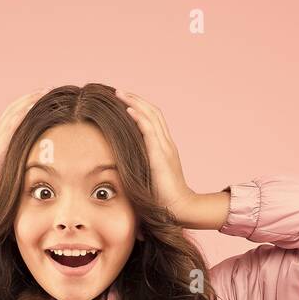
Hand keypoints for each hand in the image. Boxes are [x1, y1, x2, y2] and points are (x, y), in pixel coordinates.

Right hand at [0, 87, 50, 214]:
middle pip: (15, 108)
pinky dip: (22, 114)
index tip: (47, 97)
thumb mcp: (8, 170)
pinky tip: (33, 105)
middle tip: (51, 88)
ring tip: (46, 92)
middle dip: (33, 97)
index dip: (29, 104)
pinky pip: (11, 126)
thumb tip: (36, 162)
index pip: (15, 115)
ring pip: (14, 112)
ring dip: (30, 100)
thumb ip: (18, 161)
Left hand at [117, 88, 197, 222]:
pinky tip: (128, 110)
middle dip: (136, 99)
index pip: (153, 120)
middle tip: (119, 92)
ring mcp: (165, 147)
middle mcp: (166, 143)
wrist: (179, 207)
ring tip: (120, 94)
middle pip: (153, 112)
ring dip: (135, 102)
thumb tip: (122, 172)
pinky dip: (139, 118)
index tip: (124, 101)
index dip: (140, 107)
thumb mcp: (149, 178)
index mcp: (164, 148)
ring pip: (151, 116)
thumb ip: (140, 169)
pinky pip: (149, 130)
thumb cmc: (163, 198)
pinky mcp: (160, 155)